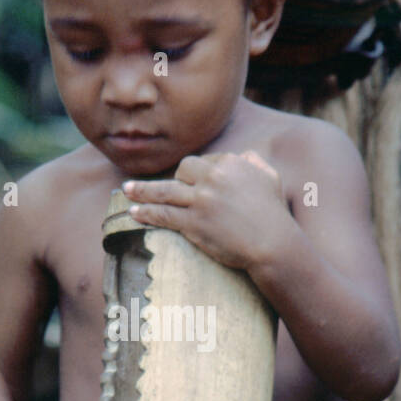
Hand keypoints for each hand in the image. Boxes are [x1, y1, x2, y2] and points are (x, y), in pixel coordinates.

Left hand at [123, 150, 288, 269]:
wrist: (273, 244)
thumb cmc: (273, 214)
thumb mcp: (270, 178)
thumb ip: (254, 162)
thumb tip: (243, 155)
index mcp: (231, 163)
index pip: (206, 160)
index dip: (199, 171)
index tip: (193, 181)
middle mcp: (213, 178)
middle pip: (183, 169)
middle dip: (175, 177)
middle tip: (164, 186)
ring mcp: (200, 200)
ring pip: (164, 190)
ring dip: (142, 190)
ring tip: (126, 189)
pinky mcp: (193, 223)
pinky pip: (163, 214)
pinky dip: (146, 212)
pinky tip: (134, 211)